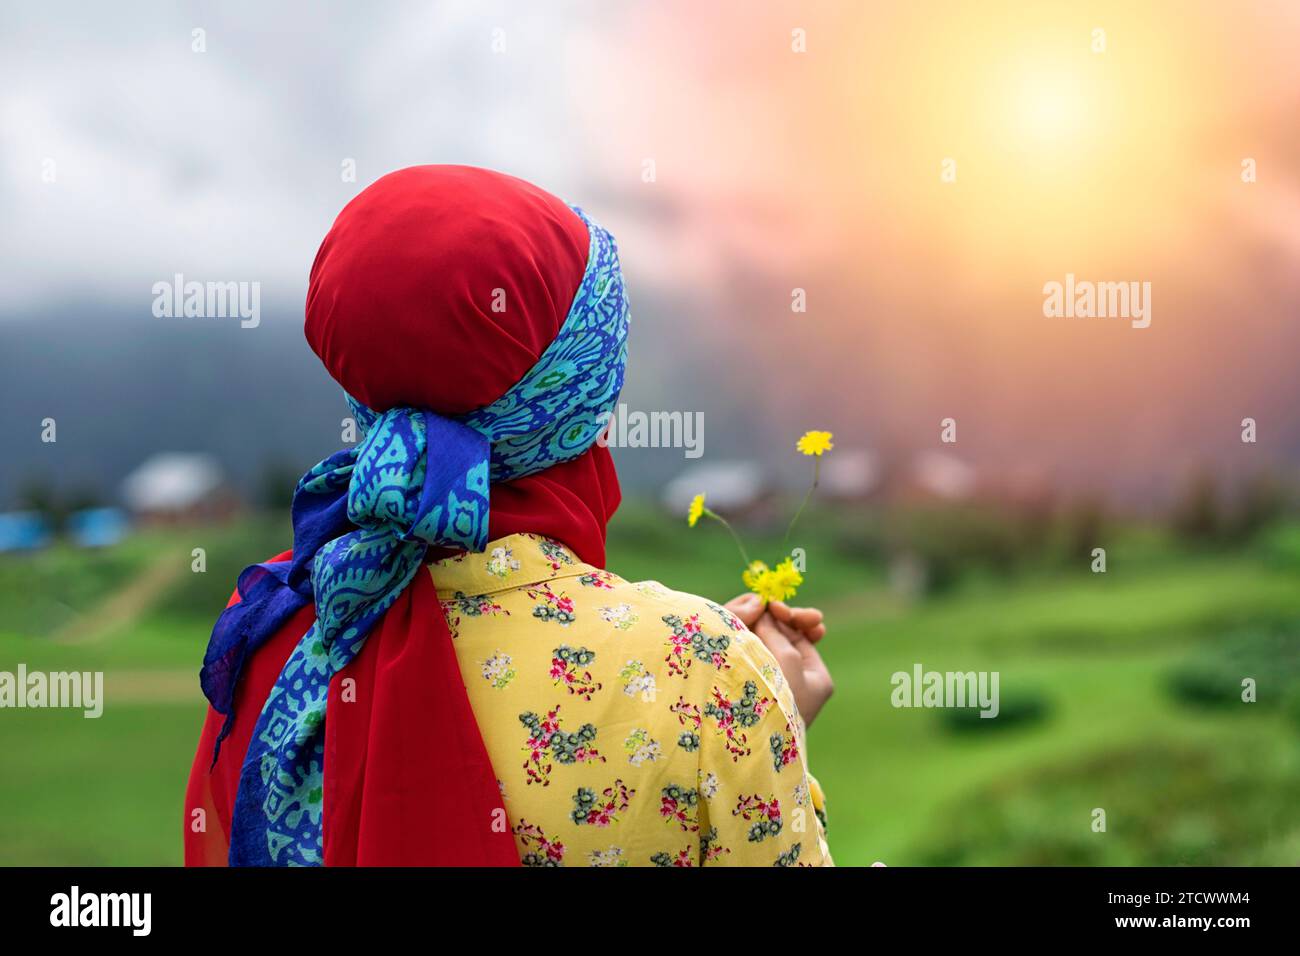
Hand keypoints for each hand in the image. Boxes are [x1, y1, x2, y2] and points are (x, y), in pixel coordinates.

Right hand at [723, 596, 832, 725]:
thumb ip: (776, 632)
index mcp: (817, 678)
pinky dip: (745, 647)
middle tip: (761, 608)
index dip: (790, 618)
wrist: (755, 741)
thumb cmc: (779, 699)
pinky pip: (751, 662)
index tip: (774, 606)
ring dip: (757, 633)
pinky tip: (736, 636)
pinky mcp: (752, 693)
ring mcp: (775, 689)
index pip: (803, 637)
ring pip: (766, 650)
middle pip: (786, 642)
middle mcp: (799, 683)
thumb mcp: (786, 658)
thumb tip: (763, 612)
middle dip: (773, 624)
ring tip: (746, 620)